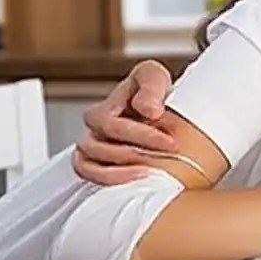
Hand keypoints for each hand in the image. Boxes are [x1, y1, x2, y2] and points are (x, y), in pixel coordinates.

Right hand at [73, 60, 175, 184]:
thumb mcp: (154, 78)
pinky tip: (139, 180)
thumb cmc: (155, 94)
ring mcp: (93, 151)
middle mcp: (93, 131)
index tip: (171, 142)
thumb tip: (148, 110)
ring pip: (88, 166)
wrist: (165, 112)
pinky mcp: (98, 167)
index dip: (141, 135)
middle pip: (98, 147)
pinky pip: (92, 178)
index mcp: (103, 109)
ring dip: (120, 172)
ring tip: (151, 172)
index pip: (109, 124)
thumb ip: (150, 87)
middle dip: (134, 153)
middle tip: (165, 158)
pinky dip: (112, 181)